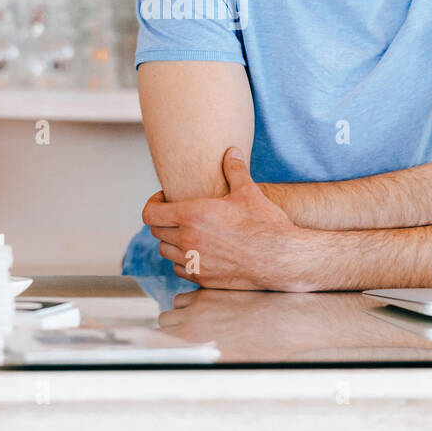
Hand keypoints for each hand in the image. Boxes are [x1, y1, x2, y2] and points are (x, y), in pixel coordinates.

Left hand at [141, 147, 316, 290]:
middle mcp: (188, 240)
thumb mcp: (248, 192)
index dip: (153, 204)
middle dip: (164, 221)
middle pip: (156, 231)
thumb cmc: (264, 224)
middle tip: (179, 214)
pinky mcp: (203, 279)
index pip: (150, 214)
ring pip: (165, 251)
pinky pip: (179, 269)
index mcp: (192, 216)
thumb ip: (234, 170)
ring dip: (172, 241)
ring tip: (188, 232)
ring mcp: (194, 262)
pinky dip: (183, 260)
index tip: (164, 199)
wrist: (280, 258)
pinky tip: (198, 252)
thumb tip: (231, 151)